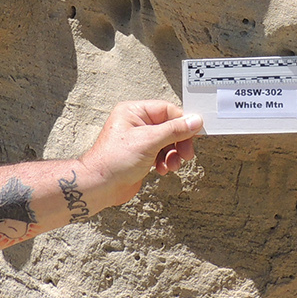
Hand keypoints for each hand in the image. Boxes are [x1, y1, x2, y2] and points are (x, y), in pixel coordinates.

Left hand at [77, 101, 203, 209]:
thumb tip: (195, 121)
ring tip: (172, 165)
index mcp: (134, 112)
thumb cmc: (115, 160)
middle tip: (186, 153)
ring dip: (173, 154)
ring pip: (168, 142)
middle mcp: (137, 123)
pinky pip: (162, 154)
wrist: (100, 187)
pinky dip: (166, 161)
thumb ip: (175, 130)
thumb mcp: (149, 141)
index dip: (182, 122)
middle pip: (170, 127)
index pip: (167, 110)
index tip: (195, 133)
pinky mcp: (142, 155)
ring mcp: (140, 140)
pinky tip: (162, 169)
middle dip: (179, 141)